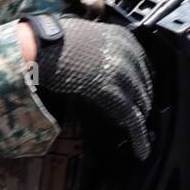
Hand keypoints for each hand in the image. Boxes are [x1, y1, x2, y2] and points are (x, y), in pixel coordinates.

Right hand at [30, 15, 153, 159]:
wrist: (45, 44)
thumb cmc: (57, 41)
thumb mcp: (90, 38)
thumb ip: (103, 52)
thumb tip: (102, 68)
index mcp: (126, 39)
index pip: (144, 67)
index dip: (141, 84)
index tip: (140, 95)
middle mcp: (131, 55)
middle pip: (145, 85)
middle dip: (142, 103)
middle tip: (138, 117)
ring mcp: (124, 75)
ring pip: (141, 103)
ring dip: (140, 120)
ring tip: (139, 136)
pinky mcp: (115, 94)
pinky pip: (133, 119)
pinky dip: (139, 137)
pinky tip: (141, 151)